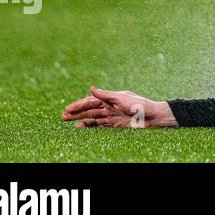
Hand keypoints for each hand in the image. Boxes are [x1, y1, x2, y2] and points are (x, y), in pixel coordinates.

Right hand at [62, 86, 176, 127]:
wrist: (152, 117)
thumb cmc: (138, 105)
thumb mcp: (120, 98)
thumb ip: (105, 94)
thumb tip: (91, 88)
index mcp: (111, 98)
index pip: (91, 101)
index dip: (79, 105)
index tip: (68, 108)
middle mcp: (110, 106)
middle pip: (90, 110)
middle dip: (76, 112)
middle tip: (63, 116)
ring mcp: (112, 115)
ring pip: (92, 117)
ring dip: (80, 119)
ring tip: (68, 121)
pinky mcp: (115, 124)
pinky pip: (99, 125)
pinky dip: (89, 125)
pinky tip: (81, 127)